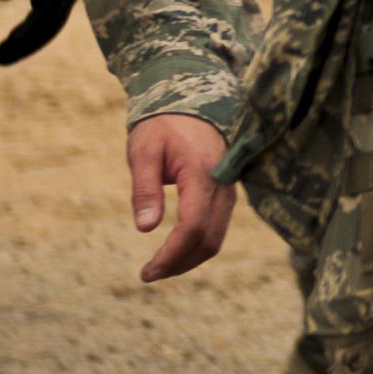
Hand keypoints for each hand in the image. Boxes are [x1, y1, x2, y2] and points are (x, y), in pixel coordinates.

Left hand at [128, 115, 233, 282]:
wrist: (192, 99)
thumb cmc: (162, 124)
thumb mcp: (144, 151)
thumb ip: (145, 189)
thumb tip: (144, 229)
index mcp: (202, 173)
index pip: (192, 227)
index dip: (171, 255)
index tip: (147, 272)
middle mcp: (222, 185)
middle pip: (208, 239)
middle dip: (179, 264)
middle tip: (149, 274)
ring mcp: (228, 189)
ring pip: (216, 237)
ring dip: (189, 258)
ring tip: (159, 266)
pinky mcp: (226, 192)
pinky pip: (217, 227)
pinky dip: (197, 245)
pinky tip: (176, 249)